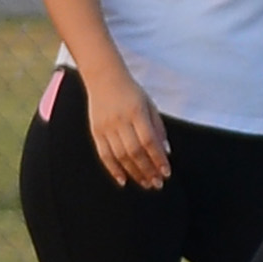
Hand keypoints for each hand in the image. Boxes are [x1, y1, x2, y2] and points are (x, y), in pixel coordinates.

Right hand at [87, 66, 171, 190]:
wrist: (104, 78)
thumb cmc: (131, 92)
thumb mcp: (150, 105)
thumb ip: (158, 128)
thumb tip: (165, 152)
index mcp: (137, 112)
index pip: (149, 141)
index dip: (158, 159)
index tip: (166, 172)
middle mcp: (120, 121)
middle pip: (135, 152)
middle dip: (148, 170)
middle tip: (157, 183)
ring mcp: (106, 127)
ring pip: (120, 156)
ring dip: (134, 173)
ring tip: (145, 183)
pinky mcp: (95, 131)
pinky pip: (104, 154)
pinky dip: (113, 169)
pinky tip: (123, 180)